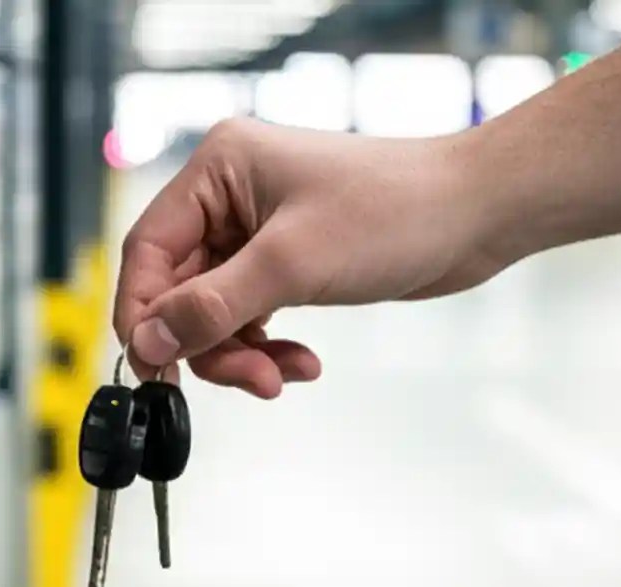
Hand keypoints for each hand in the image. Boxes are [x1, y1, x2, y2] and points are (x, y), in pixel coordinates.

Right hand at [113, 117, 499, 398]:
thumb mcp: (292, 264)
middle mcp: (227, 195)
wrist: (477, 214)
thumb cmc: (396, 212)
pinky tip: (301, 363)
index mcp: (217, 170)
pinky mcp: (283, 260)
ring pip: (212, 310)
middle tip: (248, 381)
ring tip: (282, 376)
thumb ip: (211, 306)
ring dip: (240, 353)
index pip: (148, 250)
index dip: (143, 314)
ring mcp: (254, 229)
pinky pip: (247, 315)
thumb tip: (147, 342)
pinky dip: (265, 347)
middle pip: (179, 288)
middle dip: (209, 343)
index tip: (154, 368)